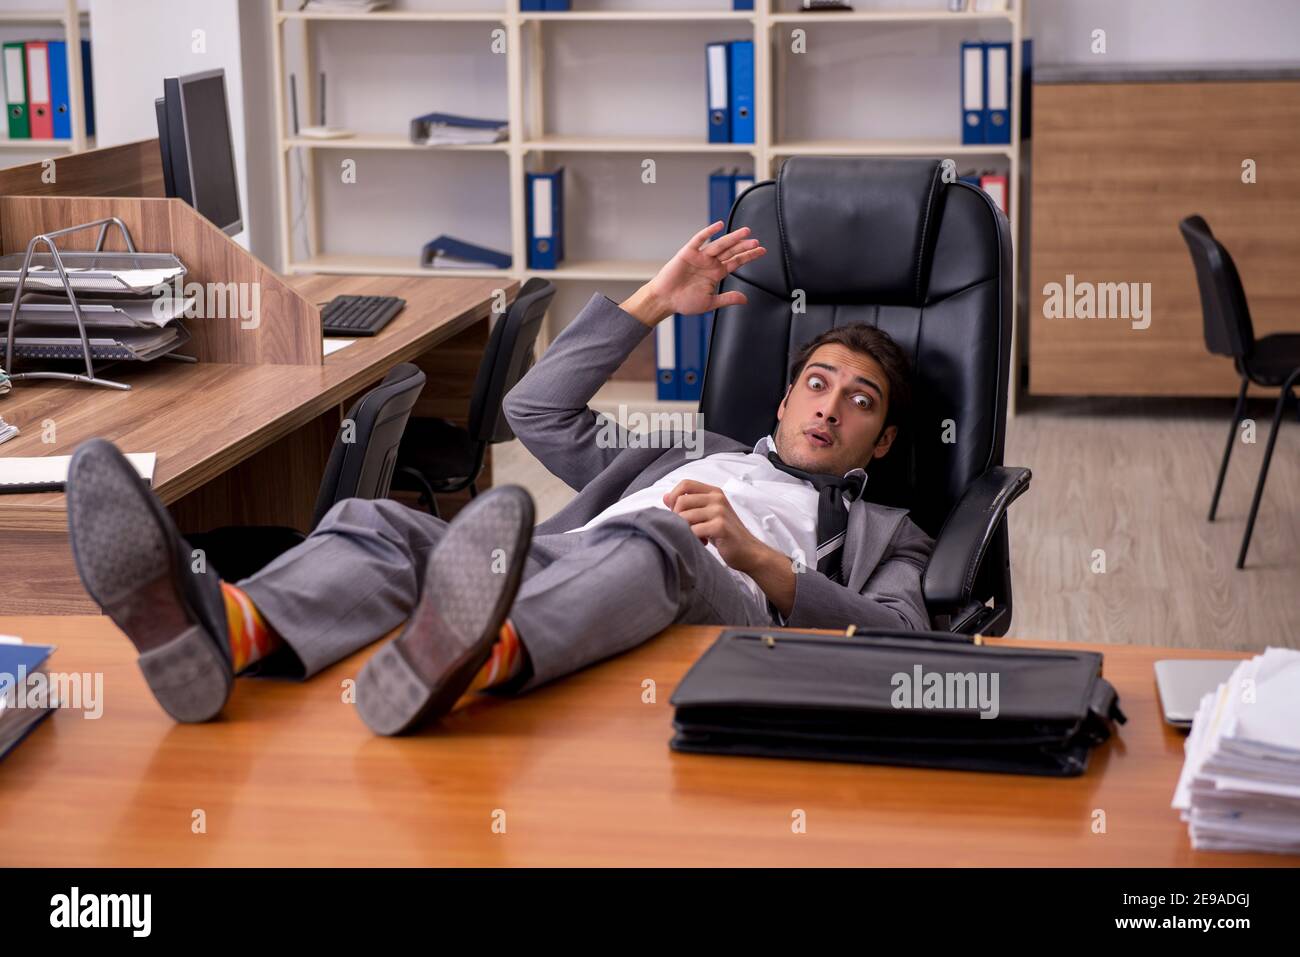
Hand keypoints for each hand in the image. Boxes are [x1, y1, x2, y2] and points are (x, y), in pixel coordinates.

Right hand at [620, 223, 766, 326]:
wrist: (664, 300)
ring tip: (745, 232)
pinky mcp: (688, 253)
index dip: (749, 256)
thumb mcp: (710, 303)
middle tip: (756, 241)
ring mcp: (700, 257)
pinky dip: (708, 233)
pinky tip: (718, 226)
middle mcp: (710, 263)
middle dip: (744, 246)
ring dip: (732, 238)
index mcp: (716, 273)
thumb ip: (727, 299)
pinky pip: (700, 240)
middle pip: (731, 251)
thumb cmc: (684, 302)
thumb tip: (744, 300)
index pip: (736, 261)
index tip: (762, 250)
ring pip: (720, 245)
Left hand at [663, 479, 762, 572]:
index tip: (676, 513)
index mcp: (714, 492)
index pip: (685, 484)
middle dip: (677, 518)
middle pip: (681, 501)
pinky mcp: (720, 526)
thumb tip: (665, 497)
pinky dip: (693, 539)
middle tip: (686, 529)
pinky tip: (702, 543)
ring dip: (685, 530)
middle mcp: (717, 498)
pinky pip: (693, 531)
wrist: (749, 552)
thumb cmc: (726, 534)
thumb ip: (689, 505)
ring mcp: (719, 511)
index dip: (674, 497)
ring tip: (696, 537)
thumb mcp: (707, 515)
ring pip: (685, 517)